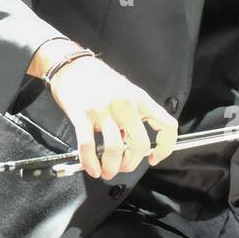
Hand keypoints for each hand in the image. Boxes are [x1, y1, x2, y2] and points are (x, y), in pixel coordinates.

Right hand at [47, 56, 178, 179]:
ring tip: (106, 171)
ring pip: (115, 148)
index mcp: (141, 99)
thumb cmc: (99, 80)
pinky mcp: (82, 115)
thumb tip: (134, 146)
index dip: (165, 147)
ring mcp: (103, 110)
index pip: (167, 125)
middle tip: (123, 167)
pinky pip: (88, 146)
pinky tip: (92, 168)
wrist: (71, 66)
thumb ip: (134, 116)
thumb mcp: (126, 91)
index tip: (154, 157)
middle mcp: (125, 104)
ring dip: (111, 167)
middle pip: (140, 144)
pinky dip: (90, 163)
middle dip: (132, 163)